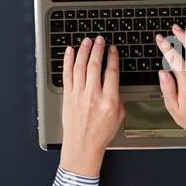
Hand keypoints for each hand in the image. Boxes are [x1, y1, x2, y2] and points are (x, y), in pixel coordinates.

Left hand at [59, 36, 123, 176]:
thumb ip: (117, 96)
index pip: (111, 72)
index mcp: (109, 100)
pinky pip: (67, 74)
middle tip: (100, 40)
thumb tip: (112, 79)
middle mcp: (92, 96)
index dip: (112, 57)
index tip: (113, 49)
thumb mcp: (119, 116)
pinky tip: (70, 51)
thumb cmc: (101, 133)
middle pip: (94, 65)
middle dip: (98, 49)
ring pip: (80, 66)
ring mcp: (78, 95)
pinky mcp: (68, 96)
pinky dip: (68, 61)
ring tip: (87, 41)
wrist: (83, 145)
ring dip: (84, 51)